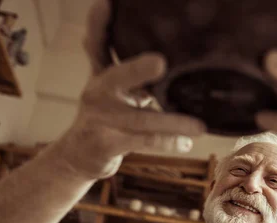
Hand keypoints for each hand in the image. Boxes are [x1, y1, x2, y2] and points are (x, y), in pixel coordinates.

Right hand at [55, 0, 206, 179]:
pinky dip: (167, 143)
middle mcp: (97, 92)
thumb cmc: (106, 116)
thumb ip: (131, 68)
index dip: (99, 24)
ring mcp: (100, 120)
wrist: (78, 155)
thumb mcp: (114, 88)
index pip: (98, 44)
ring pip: (140, 120)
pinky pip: (142, 142)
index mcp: (101, 74)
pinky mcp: (106, 144)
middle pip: (116, 76)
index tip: (106, 3)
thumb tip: (169, 50)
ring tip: (199, 127)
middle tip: (160, 62)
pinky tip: (186, 144)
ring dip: (172, 123)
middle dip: (137, 69)